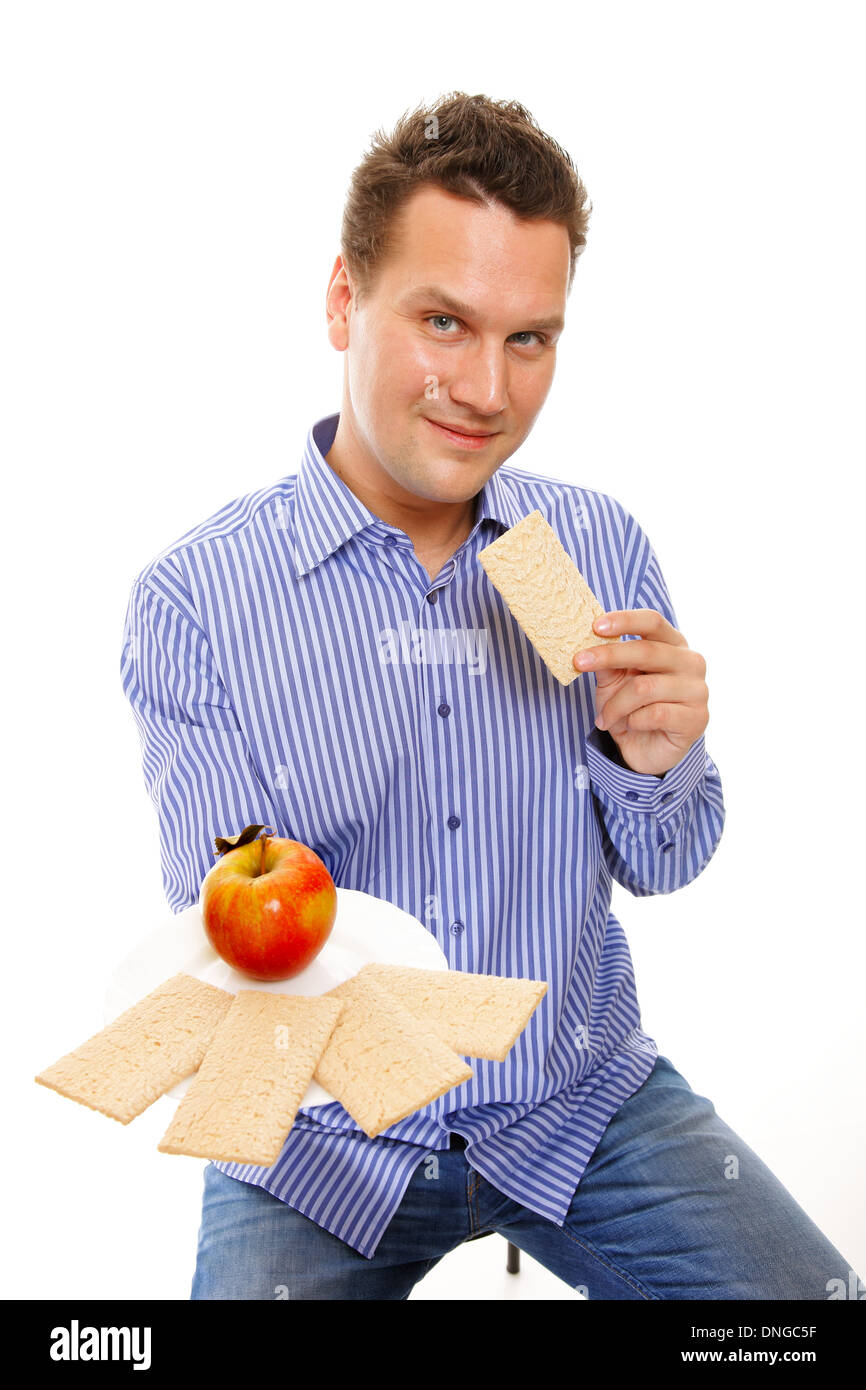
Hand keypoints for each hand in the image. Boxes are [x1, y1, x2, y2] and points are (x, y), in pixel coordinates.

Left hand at [573, 609, 708, 776]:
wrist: (646, 750)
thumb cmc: (632, 708)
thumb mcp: (613, 681)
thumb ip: (607, 661)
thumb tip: (588, 642)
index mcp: (674, 644)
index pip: (653, 621)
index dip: (625, 620)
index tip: (595, 626)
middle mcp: (691, 662)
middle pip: (647, 651)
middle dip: (608, 656)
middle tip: (579, 662)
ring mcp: (697, 690)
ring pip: (645, 687)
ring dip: (616, 704)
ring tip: (604, 717)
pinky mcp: (697, 718)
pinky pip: (655, 714)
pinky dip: (633, 720)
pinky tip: (630, 725)